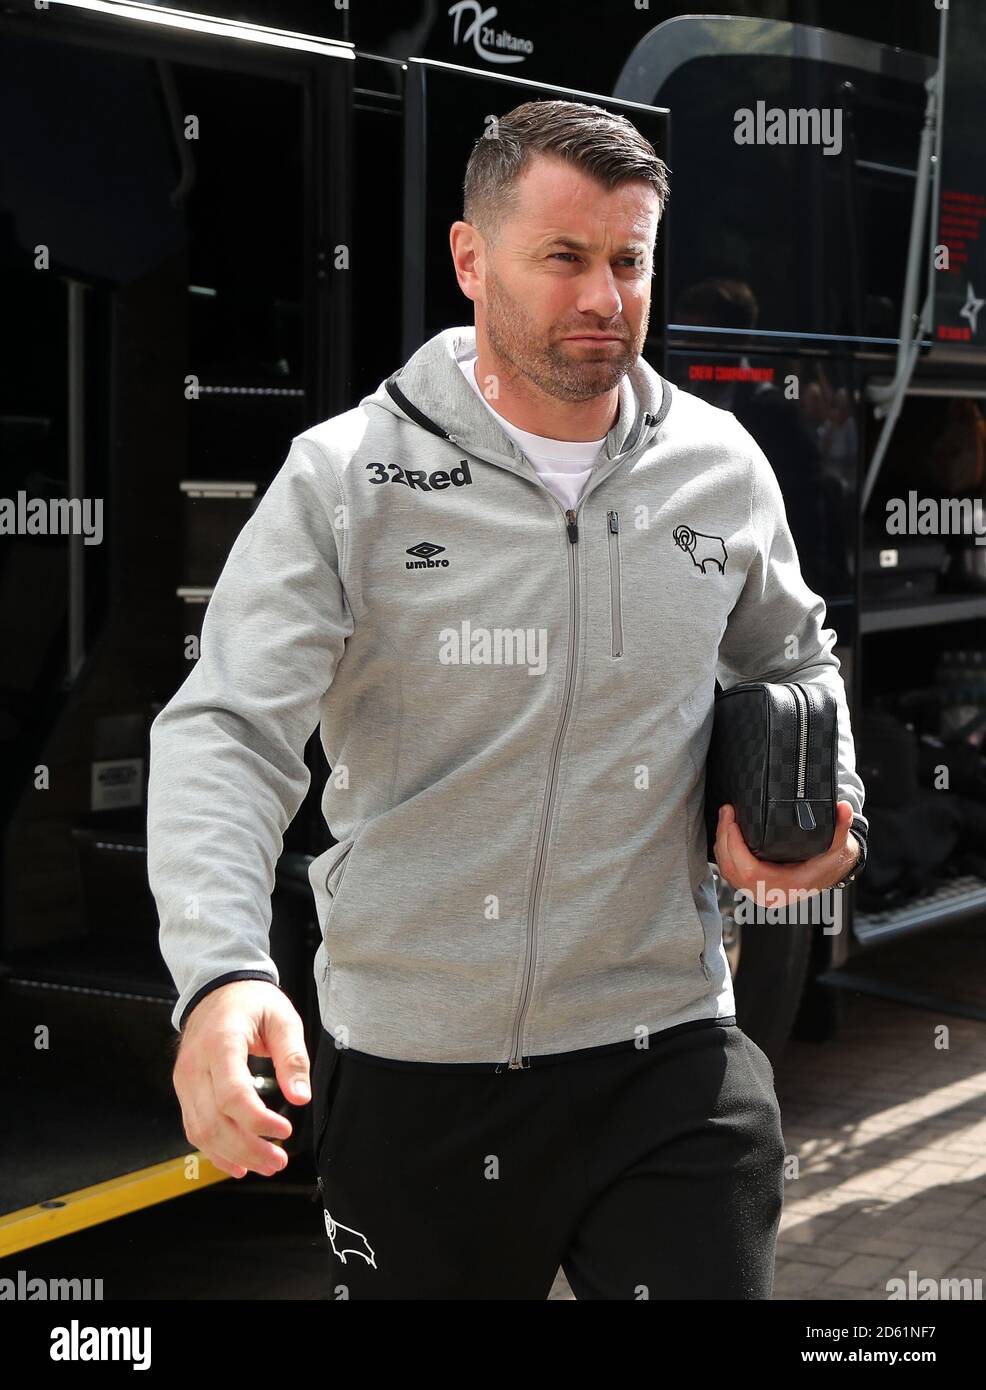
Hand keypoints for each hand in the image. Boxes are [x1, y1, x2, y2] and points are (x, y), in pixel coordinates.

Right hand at [172, 980, 310, 1178]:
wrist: (217, 988)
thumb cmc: (251, 1001)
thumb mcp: (282, 1017)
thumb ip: (293, 1057)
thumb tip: (301, 1097)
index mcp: (221, 1042)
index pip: (232, 1094)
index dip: (257, 1121)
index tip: (284, 1130)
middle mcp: (196, 1064)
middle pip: (214, 1121)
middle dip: (248, 1149)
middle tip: (279, 1160)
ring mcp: (185, 1079)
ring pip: (201, 1131)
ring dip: (233, 1155)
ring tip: (266, 1164)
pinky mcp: (184, 1089)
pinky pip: (194, 1128)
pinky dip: (215, 1151)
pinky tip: (238, 1164)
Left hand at [714, 799, 859, 905]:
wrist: (830, 872)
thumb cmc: (830, 859)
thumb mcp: (837, 844)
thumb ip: (840, 826)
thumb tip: (844, 808)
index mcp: (785, 886)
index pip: (750, 871)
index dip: (736, 847)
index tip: (733, 822)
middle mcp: (768, 894)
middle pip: (732, 869)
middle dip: (724, 838)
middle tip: (727, 812)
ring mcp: (758, 892)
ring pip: (728, 871)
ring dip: (722, 844)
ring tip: (725, 818)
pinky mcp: (752, 886)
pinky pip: (730, 872)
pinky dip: (725, 852)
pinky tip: (726, 833)